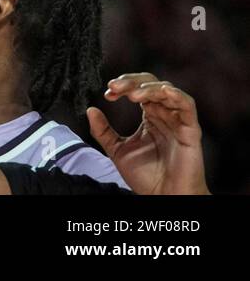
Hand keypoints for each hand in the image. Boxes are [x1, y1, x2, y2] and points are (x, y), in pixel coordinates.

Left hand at [88, 73, 209, 194]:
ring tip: (131, 95)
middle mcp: (164, 115)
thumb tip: (90, 109)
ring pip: (168, 91)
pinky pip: (188, 106)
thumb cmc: (145, 176)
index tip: (108, 93)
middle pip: (151, 85)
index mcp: (150, 116)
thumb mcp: (117, 150)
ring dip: (148, 88)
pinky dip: (175, 95)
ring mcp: (178, 121)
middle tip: (114, 86)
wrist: (163, 197)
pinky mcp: (190, 130)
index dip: (123, 86)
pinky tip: (159, 93)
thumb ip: (103, 131)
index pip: (137, 90)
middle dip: (131, 82)